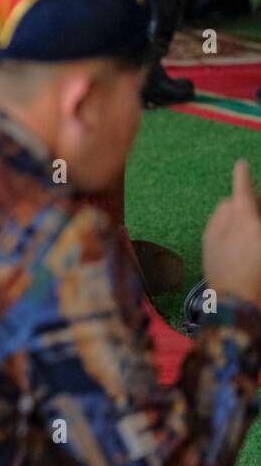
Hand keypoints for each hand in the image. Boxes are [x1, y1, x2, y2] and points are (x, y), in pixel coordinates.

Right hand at [202, 160, 260, 308]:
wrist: (240, 301)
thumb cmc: (221, 271)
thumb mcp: (210, 241)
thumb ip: (221, 215)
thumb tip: (231, 200)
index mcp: (246, 221)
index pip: (244, 191)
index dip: (242, 177)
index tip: (242, 164)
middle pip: (259, 204)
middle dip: (253, 203)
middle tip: (241, 212)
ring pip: (259, 218)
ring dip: (252, 218)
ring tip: (242, 237)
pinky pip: (258, 233)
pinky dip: (252, 231)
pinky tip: (247, 244)